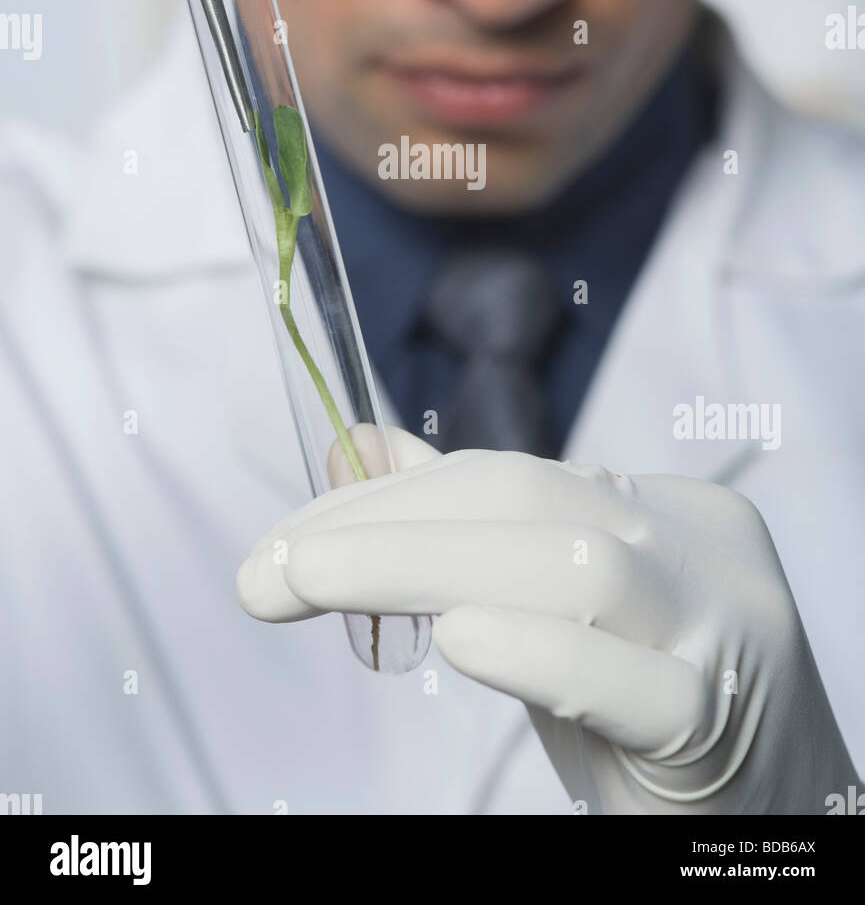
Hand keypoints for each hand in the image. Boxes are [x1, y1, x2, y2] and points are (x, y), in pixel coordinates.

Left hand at [237, 430, 856, 813]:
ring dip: (419, 565)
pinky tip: (457, 638)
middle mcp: (695, 546)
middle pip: (527, 500)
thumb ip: (474, 532)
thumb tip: (363, 448)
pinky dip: (538, 651)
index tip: (288, 542)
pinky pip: (634, 678)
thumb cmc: (659, 716)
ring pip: (572, 564)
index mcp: (660, 511)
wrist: (792, 820)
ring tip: (311, 586)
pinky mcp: (724, 720)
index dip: (385, 499)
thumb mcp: (562, 612)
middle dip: (381, 525)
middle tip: (269, 570)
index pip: (506, 476)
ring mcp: (721, 626)